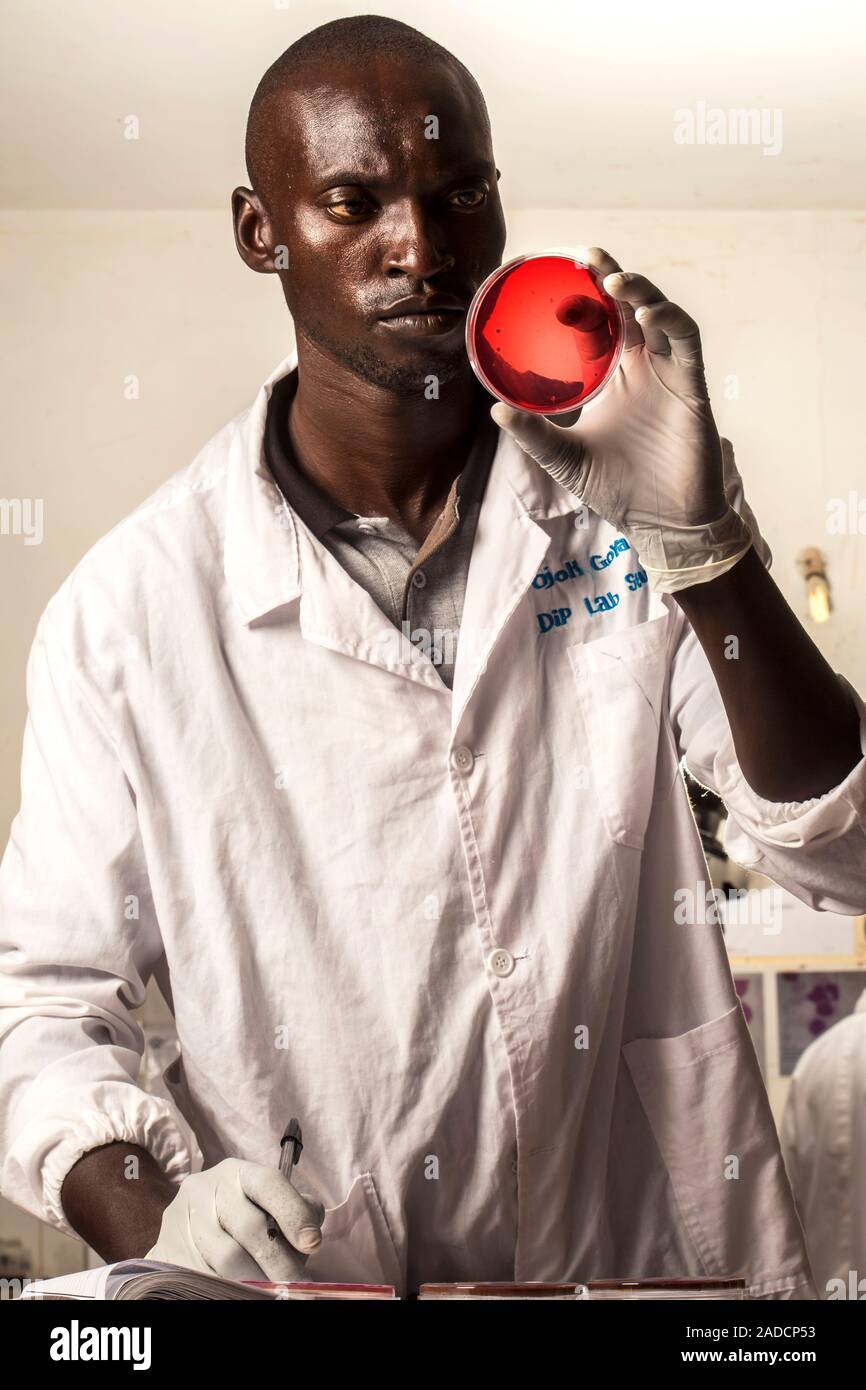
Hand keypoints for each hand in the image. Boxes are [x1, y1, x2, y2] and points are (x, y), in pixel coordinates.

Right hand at [145, 1157, 324, 1281]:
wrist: (191, 1226)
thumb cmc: (245, 1214)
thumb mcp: (268, 1203)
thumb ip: (295, 1210)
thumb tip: (310, 1235)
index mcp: (237, 1172)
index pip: (268, 1184)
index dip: (294, 1213)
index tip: (313, 1243)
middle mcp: (207, 1190)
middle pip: (249, 1228)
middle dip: (280, 1262)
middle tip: (298, 1286)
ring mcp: (183, 1220)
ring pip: (226, 1259)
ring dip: (256, 1281)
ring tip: (276, 1294)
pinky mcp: (168, 1251)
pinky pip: (203, 1276)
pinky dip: (228, 1289)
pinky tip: (245, 1294)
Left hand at [491, 246, 751, 591]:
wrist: (660, 522)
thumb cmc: (616, 489)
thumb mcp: (564, 458)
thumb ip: (533, 433)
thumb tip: (495, 409)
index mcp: (611, 378)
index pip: (598, 324)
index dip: (584, 296)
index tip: (560, 273)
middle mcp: (640, 367)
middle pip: (628, 307)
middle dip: (610, 276)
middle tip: (586, 257)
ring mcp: (667, 372)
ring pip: (658, 314)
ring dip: (638, 291)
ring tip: (611, 280)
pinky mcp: (691, 385)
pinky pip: (685, 340)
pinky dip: (668, 320)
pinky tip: (645, 314)